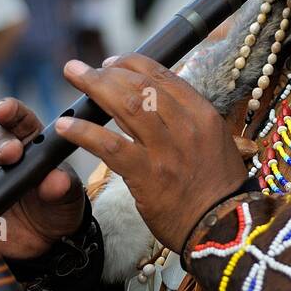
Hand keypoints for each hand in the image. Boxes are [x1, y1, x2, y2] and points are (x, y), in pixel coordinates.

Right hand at [0, 98, 85, 259]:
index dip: (12, 112)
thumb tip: (56, 180)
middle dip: (0, 142)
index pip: (20, 122)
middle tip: (10, 152)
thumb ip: (63, 186)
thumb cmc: (59, 208)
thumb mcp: (69, 196)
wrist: (47, 244)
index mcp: (32, 145)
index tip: (5, 109)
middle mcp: (6, 157)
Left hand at [53, 56, 247, 252]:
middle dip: (108, 71)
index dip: (133, 64)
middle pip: (141, 85)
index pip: (164, 76)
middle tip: (84, 69)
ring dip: (94, 86)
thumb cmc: (216, 188)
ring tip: (73, 76)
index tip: (113, 62)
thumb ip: (185, 120)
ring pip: (126, 105)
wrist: (224, 228)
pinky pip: (110, 146)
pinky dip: (84, 132)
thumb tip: (151, 101)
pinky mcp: (148, 176)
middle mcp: (187, 126)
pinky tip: (65, 126)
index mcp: (203, 115)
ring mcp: (167, 151)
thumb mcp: (213, 143)